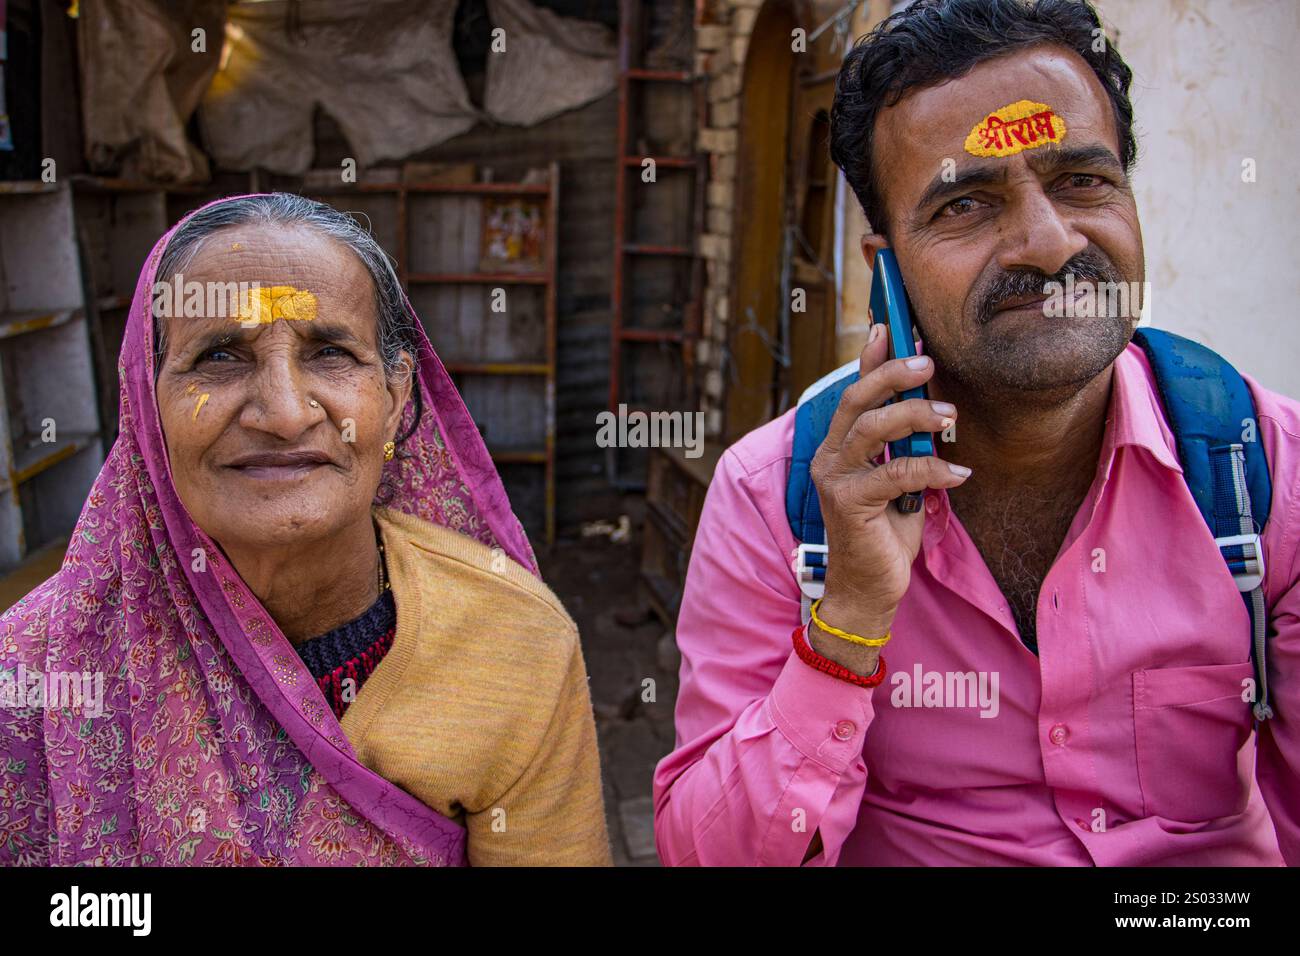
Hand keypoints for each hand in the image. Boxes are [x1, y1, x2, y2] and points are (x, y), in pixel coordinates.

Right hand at [807, 323, 970, 672]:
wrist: (868, 589)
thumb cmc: (885, 534)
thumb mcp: (899, 479)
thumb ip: (905, 447)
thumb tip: (934, 408)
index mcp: (839, 446)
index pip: (854, 392)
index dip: (870, 357)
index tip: (890, 325)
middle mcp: (829, 456)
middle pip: (857, 400)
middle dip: (893, 374)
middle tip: (928, 364)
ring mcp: (834, 478)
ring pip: (872, 427)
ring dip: (915, 415)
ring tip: (950, 417)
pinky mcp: (849, 503)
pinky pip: (896, 472)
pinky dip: (933, 470)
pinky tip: (959, 475)